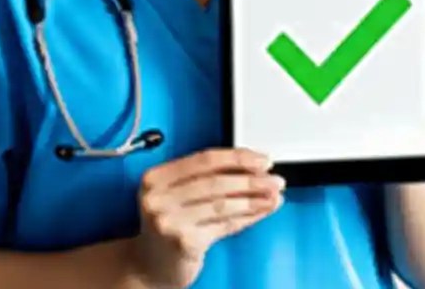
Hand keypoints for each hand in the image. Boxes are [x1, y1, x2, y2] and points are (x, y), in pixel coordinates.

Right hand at [130, 148, 284, 287]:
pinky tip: (262, 210)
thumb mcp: (179, 195)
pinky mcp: (184, 243)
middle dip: (251, 179)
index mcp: (156, 178)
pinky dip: (248, 216)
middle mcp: (158, 199)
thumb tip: (257, 169)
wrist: (148, 266)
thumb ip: (211, 179)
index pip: (204, 159)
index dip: (238, 158)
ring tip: (274, 194)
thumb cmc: (170, 225)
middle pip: (216, 182)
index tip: (262, 159)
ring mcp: (169, 222)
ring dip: (254, 198)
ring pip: (223, 204)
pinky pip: (225, 225)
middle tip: (275, 179)